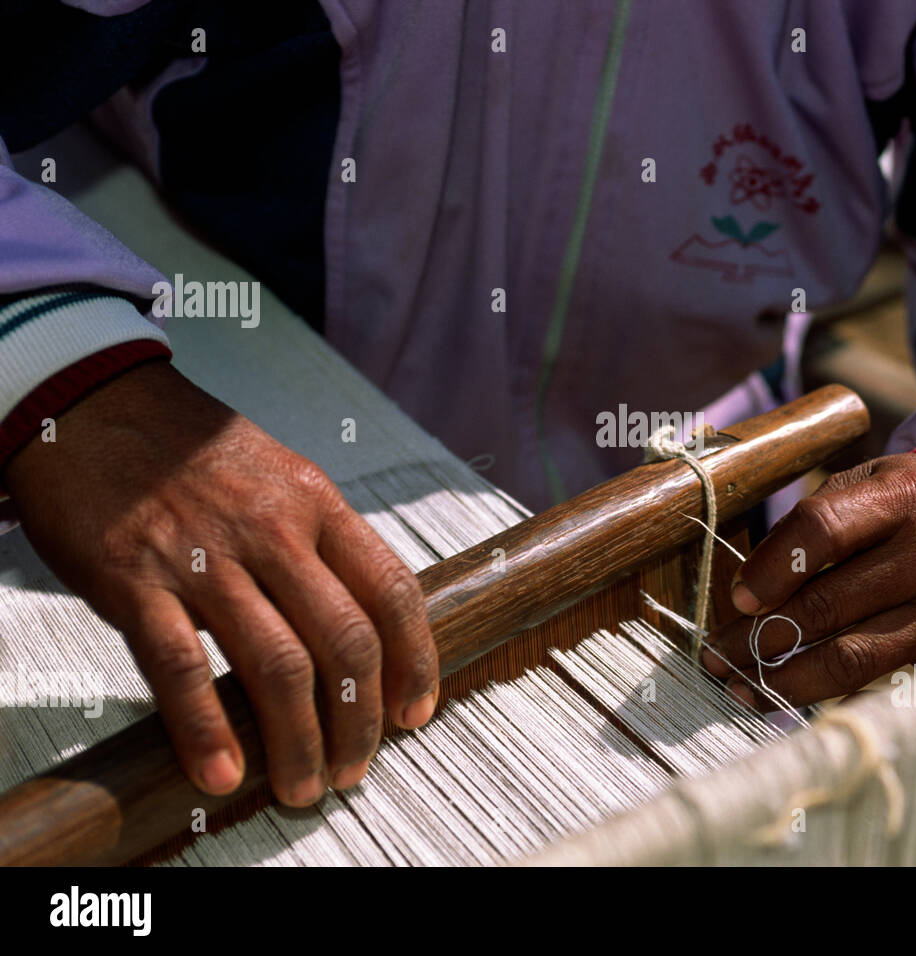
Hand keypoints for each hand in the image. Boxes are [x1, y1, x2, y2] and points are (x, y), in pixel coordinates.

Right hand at [2, 361, 436, 804]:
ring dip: (299, 741)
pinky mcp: (137, 581)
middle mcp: (274, 530)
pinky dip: (207, 729)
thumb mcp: (281, 475)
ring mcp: (205, 557)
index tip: (415, 712)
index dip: (415, 662)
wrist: (95, 403)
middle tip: (356, 768)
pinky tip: (224, 772)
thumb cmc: (194, 449)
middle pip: (346, 642)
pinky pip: (180, 669)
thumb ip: (322, 541)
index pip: (392, 591)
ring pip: (278, 666)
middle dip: (360, 721)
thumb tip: (365, 618)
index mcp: (318, 503)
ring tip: (305, 786)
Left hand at [703, 452, 915, 708]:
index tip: (736, 601)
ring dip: (786, 680)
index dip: (769, 570)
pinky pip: (889, 690)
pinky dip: (838, 702)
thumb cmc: (913, 506)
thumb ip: (812, 523)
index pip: (821, 531)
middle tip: (719, 655)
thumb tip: (747, 595)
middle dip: (759, 637)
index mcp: (907, 495)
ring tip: (743, 685)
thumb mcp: (870, 482)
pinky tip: (799, 706)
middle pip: (828, 604)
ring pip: (852, 658)